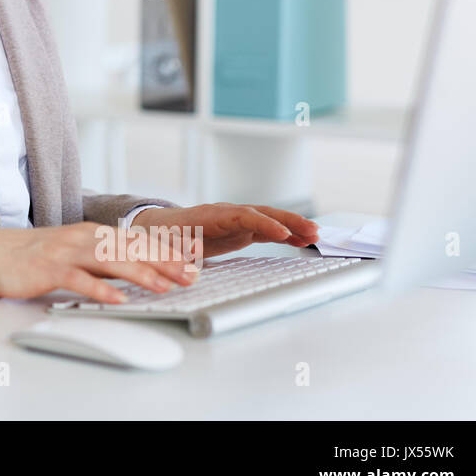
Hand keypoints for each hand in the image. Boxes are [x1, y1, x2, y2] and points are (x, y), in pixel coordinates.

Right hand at [0, 222, 197, 303]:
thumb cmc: (35, 257)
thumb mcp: (75, 253)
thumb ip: (103, 259)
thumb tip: (138, 272)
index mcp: (91, 233)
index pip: (135, 240)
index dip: (165, 252)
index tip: (190, 265)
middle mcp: (82, 238)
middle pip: (129, 248)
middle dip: (162, 262)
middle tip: (188, 275)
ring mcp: (65, 251)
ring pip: (109, 260)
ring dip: (139, 273)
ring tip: (163, 286)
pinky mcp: (49, 268)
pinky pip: (79, 279)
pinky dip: (100, 289)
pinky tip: (117, 299)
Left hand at [132, 203, 319, 259]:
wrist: (160, 228)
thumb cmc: (164, 237)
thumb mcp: (168, 246)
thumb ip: (181, 252)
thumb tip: (191, 261)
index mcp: (209, 216)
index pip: (241, 216)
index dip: (262, 223)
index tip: (281, 233)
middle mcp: (226, 214)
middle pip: (261, 213)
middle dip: (287, 221)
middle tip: (312, 231)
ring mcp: (236, 220)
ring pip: (268, 219)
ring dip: (292, 226)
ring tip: (316, 236)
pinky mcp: (240, 230)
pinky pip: (266, 229)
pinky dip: (284, 234)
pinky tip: (301, 241)